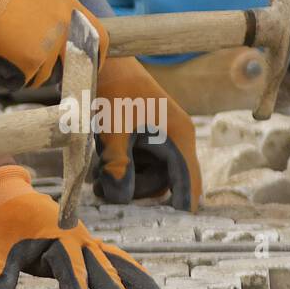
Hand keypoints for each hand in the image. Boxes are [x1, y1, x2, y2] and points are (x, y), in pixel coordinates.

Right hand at [0, 0, 109, 88]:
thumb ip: (60, 12)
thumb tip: (71, 36)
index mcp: (69, 5)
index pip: (99, 36)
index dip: (97, 55)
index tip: (91, 67)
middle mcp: (66, 24)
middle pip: (79, 61)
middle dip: (70, 75)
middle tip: (59, 83)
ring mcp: (52, 43)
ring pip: (49, 73)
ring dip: (34, 72)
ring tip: (13, 53)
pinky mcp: (34, 59)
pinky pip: (30, 78)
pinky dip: (19, 75)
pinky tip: (6, 57)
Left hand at [0, 165, 167, 288]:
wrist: (3, 194)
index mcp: (56, 242)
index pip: (73, 279)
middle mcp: (77, 241)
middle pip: (104, 274)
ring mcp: (86, 241)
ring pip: (120, 265)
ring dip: (141, 287)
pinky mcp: (88, 243)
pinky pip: (117, 257)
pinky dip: (134, 272)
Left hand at [93, 57, 200, 211]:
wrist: (104, 60)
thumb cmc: (114, 91)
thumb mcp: (114, 131)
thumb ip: (118, 166)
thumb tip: (120, 198)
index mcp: (179, 136)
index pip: (190, 180)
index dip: (183, 205)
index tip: (177, 228)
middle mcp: (177, 138)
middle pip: (166, 182)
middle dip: (138, 192)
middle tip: (108, 192)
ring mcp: (163, 137)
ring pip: (151, 175)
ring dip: (128, 182)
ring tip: (99, 180)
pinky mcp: (149, 136)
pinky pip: (142, 163)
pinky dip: (125, 169)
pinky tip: (102, 167)